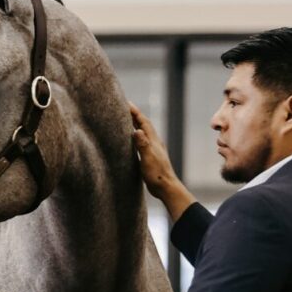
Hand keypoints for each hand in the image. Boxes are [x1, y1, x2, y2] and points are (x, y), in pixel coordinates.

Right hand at [128, 103, 193, 221]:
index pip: (143, 122)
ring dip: (136, 125)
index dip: (135, 112)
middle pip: (144, 125)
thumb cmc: (157, 174)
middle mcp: (154, 143)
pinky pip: (142, 142)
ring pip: (143, 133)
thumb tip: (137, 130)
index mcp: (153, 141)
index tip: (127, 103)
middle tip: (125, 107)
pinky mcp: (151, 157)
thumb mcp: (148, 159)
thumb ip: (143, 145)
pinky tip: (132, 140)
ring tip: (127, 120)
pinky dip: (136, 136)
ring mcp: (153, 149)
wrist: (166, 187)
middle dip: (135, 115)